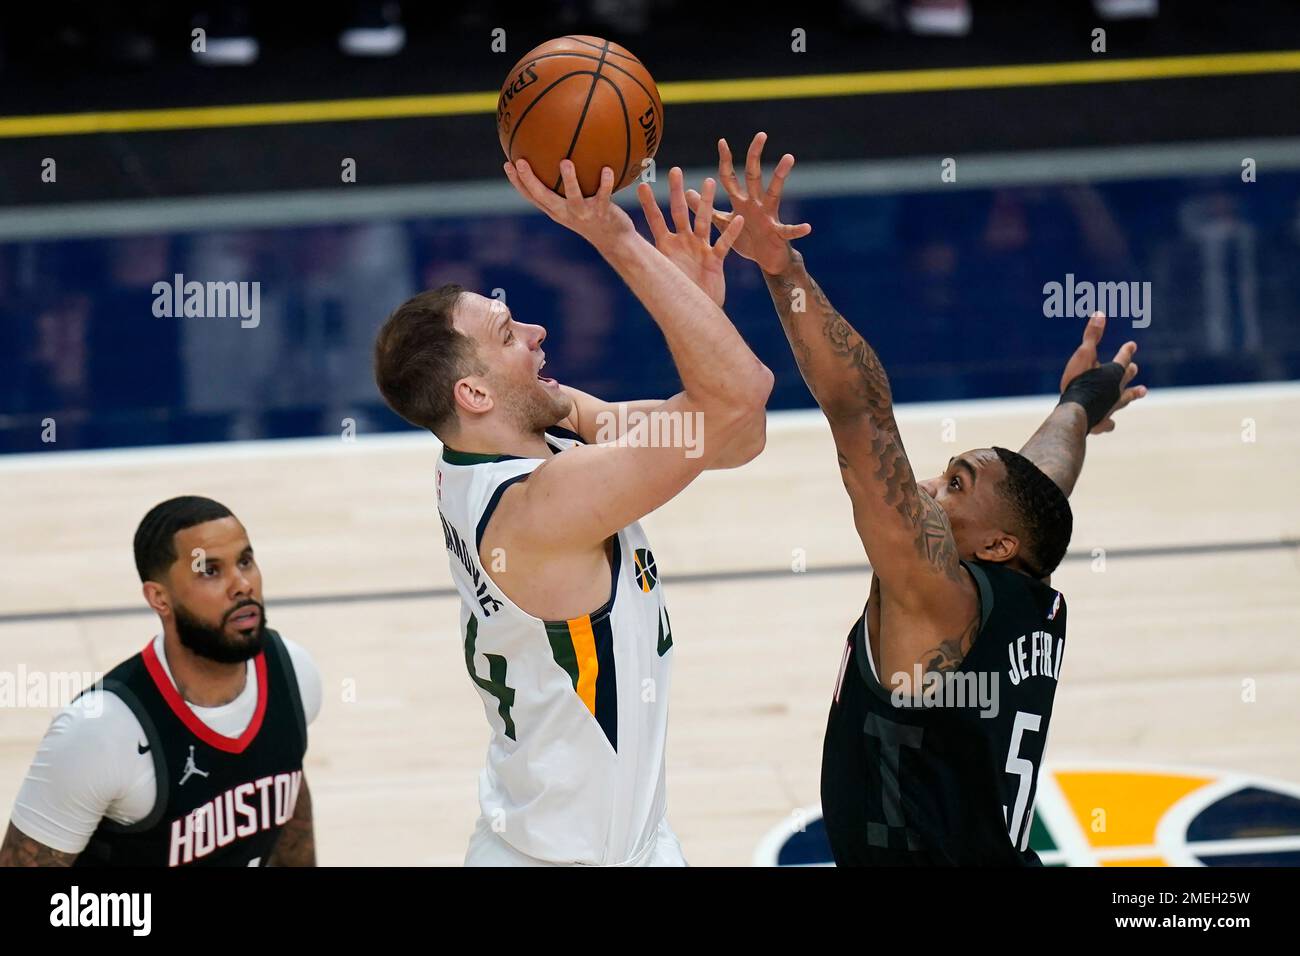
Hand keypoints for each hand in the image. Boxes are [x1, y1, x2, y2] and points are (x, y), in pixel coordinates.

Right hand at [503, 157, 634, 249]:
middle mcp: (565, 212)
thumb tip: (562, 154)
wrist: (614, 241)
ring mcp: (583, 213)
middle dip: (529, 180)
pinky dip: (606, 183)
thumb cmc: (593, 216)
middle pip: (542, 196)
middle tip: (520, 161)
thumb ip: (567, 185)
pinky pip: (603, 195)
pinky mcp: (601, 213)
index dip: (517, 182)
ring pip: (573, 196)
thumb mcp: (576, 203)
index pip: (531, 196)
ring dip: (569, 180)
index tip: (507, 164)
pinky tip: (607, 169)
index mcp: (555, 209)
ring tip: (565, 163)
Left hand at [636, 168, 743, 306]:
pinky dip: (731, 234)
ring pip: (703, 222)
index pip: (655, 220)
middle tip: (676, 171)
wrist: (695, 312)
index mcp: (666, 246)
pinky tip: (739, 219)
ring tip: (709, 182)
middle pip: (680, 213)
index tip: (641, 185)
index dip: (649, 205)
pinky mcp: (715, 260)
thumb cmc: (674, 296)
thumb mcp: (657, 277)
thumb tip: (617, 255)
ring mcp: (700, 249)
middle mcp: (683, 242)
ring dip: (706, 204)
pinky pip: (724, 244)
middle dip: (677, 192)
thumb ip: (643, 264)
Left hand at [684, 132, 811, 275]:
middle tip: (760, 134)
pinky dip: (798, 229)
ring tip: (788, 157)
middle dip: (754, 155)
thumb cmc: (747, 241)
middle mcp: (755, 204)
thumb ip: (706, 209)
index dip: (726, 161)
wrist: (766, 261)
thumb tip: (688, 192)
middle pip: (753, 175)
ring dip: (780, 175)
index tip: (722, 141)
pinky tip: (808, 227)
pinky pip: (788, 230)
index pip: (730, 178)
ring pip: (774, 192)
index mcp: (740, 202)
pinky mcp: (777, 233)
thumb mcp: (723, 224)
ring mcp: (768, 216)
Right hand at [1061, 311, 1146, 433]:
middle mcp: (1116, 390)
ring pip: (1124, 400)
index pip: (1123, 359)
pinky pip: (1108, 423)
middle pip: (1126, 379)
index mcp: (1113, 373)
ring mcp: (1111, 408)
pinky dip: (1109, 423)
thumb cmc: (1079, 382)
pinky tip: (1110, 424)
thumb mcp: (1084, 355)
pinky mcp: (1101, 423)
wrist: (1075, 412)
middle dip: (1130, 372)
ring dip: (1132, 395)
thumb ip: (1092, 336)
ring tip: (1142, 392)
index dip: (1126, 351)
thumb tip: (1100, 313)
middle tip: (1135, 368)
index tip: (1132, 345)